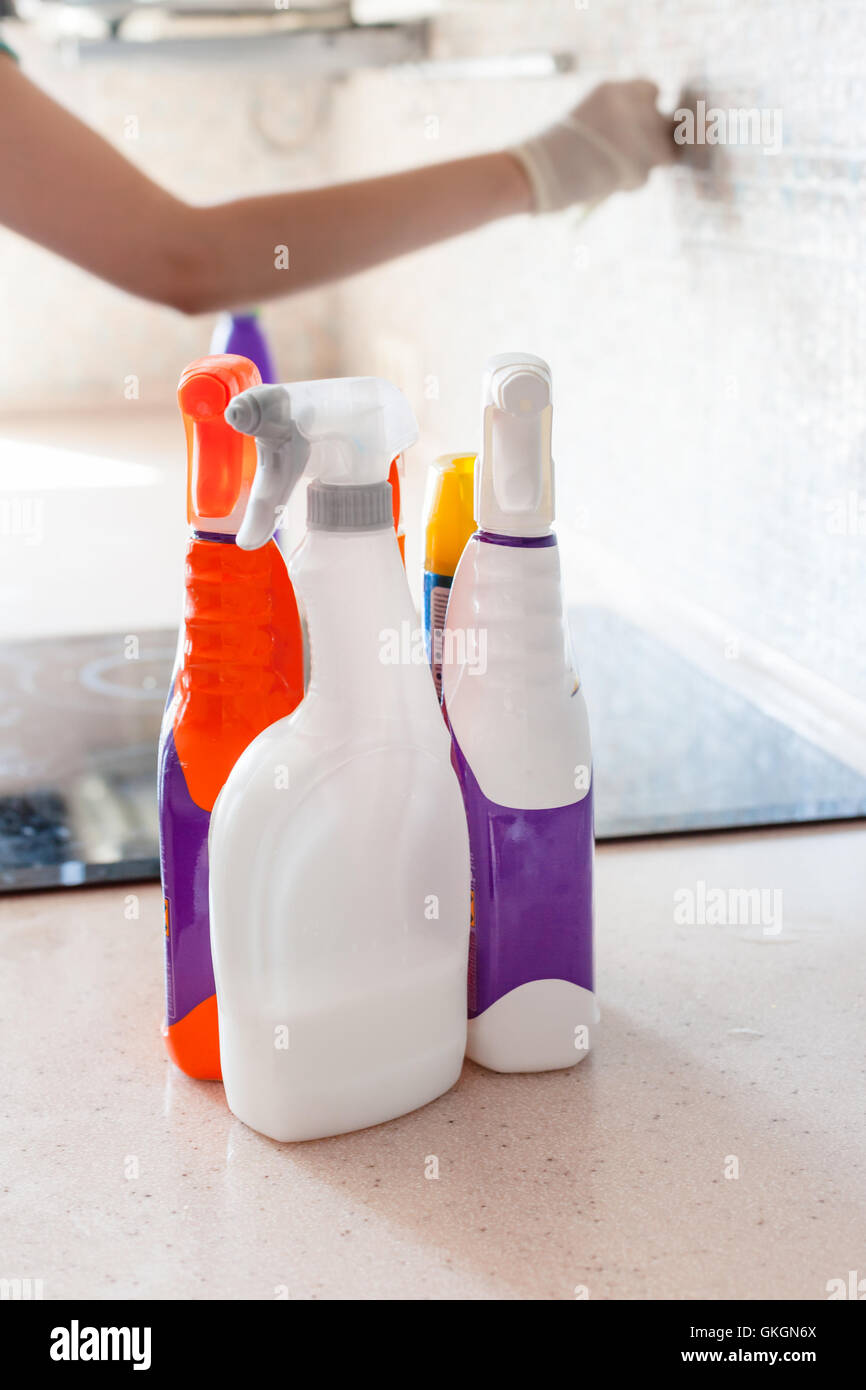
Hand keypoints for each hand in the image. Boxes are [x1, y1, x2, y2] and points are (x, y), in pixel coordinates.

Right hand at [511, 79, 679, 212]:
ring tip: (612, 170)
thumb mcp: (589, 117)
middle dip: (650, 142)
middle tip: (624, 157)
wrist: (536, 173)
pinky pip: (646, 176)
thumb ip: (621, 117)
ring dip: (643, 164)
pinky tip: (606, 181)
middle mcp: (631, 106)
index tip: (635, 128)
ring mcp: (638, 134)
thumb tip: (652, 130)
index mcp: (615, 90)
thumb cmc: (555, 152)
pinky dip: (631, 183)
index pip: (653, 91)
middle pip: (662, 122)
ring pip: (662, 151)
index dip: (648, 111)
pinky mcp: (639, 164)